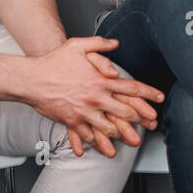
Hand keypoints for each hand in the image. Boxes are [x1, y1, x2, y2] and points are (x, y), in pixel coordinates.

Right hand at [25, 37, 163, 157]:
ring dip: (121, 134)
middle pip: (124, 111)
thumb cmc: (54, 61)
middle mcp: (95, 98)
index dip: (148, 93)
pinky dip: (96, 142)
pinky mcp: (71, 121)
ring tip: (131, 140)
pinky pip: (87, 135)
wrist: (32, 79)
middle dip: (140, 118)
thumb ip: (99, 44)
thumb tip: (115, 44)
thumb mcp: (78, 45)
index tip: (160, 98)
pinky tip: (102, 148)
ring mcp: (83, 112)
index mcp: (100, 80)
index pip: (130, 87)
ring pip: (108, 127)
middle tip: (151, 124)